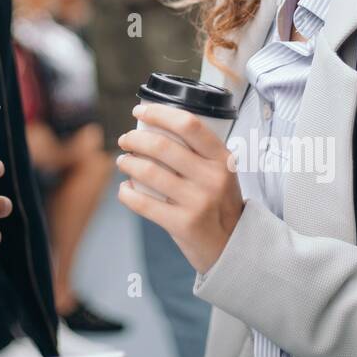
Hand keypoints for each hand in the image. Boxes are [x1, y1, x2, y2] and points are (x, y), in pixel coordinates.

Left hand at [114, 102, 243, 274]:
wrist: (233, 245)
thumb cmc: (219, 203)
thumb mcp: (222, 172)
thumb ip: (198, 153)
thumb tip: (153, 128)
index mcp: (222, 159)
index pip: (188, 125)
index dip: (159, 113)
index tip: (140, 110)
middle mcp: (212, 178)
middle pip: (161, 146)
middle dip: (134, 138)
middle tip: (125, 140)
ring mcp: (198, 202)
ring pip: (148, 171)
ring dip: (127, 163)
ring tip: (123, 161)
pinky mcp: (183, 224)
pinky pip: (143, 202)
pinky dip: (127, 192)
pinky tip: (125, 188)